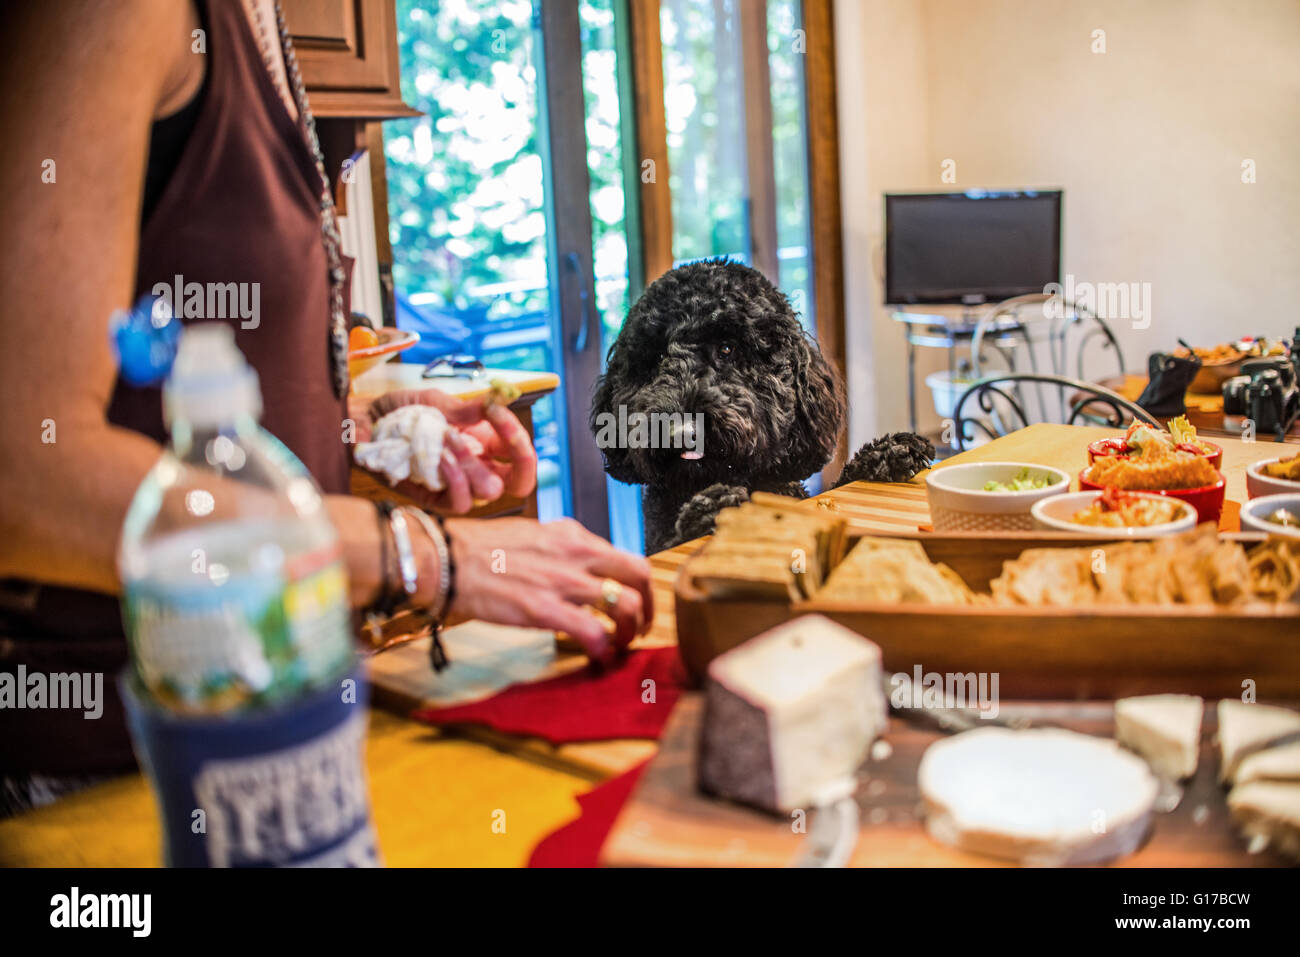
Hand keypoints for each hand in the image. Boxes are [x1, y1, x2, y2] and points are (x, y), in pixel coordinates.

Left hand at [352, 388, 537, 513]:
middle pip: (520, 484)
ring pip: (488, 492)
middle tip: (500, 430)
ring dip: (475, 462)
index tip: (495, 409)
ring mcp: (456, 487)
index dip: (519, 436)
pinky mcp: (432, 500)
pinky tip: (441, 459)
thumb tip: (501, 400)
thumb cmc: (400, 410)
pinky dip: (456, 480)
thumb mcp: (437, 402)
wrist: (362, 422)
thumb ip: (468, 408)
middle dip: (522, 458)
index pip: (522, 456)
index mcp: (485, 446)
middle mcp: (476, 470)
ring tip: (450, 439)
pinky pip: (460, 504)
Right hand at [442, 517, 653, 664]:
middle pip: (640, 574)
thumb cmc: (480, 548)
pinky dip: (604, 650)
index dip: (633, 583)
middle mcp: (577, 554)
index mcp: (572, 535)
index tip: (631, 600)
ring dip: (631, 631)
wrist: (448, 559)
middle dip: (650, 604)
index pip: (622, 556)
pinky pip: (594, 632)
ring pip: (627, 605)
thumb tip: (575, 568)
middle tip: (643, 625)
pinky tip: (599, 658)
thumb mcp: (532, 535)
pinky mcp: (546, 610)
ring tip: (621, 645)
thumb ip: (560, 550)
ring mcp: (564, 582)